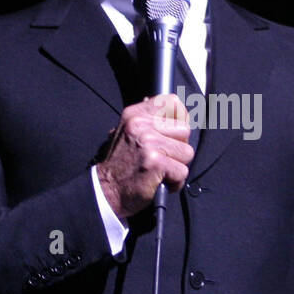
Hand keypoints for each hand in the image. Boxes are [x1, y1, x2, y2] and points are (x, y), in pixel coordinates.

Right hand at [96, 94, 194, 219]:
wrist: (106, 191)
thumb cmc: (121, 164)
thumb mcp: (128, 132)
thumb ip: (149, 120)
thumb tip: (175, 107)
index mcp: (135, 114)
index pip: (172, 102)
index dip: (180, 118)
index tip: (175, 134)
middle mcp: (140, 124)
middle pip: (185, 129)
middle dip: (179, 147)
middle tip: (162, 157)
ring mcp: (148, 143)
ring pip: (187, 152)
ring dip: (177, 166)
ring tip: (159, 170)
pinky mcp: (155, 163)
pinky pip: (182, 171)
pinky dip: (175, 182)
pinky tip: (159, 182)